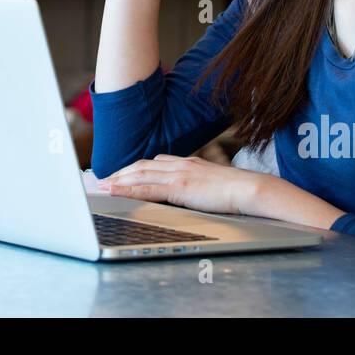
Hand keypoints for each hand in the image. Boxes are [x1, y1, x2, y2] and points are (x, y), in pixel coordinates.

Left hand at [96, 154, 265, 215]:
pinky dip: (127, 188)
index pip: (154, 163)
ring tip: (102, 185)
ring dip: (118, 180)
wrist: (252, 189)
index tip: (121, 173)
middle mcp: (180, 164)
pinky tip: (115, 191)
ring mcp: (179, 174)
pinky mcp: (180, 187)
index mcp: (187, 163)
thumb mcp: (212, 182)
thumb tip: (190, 192)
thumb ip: (197, 183)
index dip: (134, 168)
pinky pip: (147, 188)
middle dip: (120, 173)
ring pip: (140, 175)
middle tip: (102, 179)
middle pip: (141, 166)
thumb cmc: (237, 190)